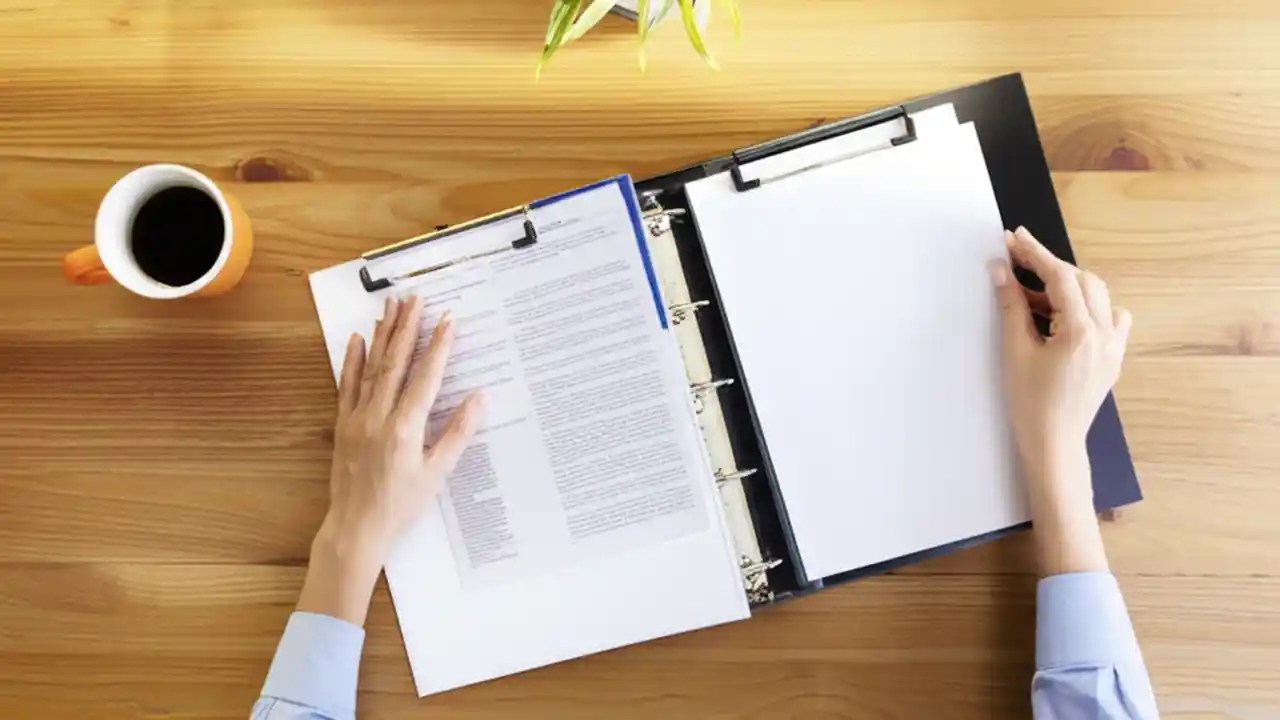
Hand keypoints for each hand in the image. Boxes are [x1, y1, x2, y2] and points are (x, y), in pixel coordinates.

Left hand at [298, 296, 483, 624]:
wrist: (356, 528)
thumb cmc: (401, 506)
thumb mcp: (437, 474)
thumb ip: (458, 433)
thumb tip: (479, 399)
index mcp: (406, 429)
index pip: (425, 377)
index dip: (438, 346)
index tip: (447, 319)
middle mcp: (379, 417)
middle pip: (396, 363)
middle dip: (408, 328)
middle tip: (416, 298)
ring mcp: (357, 418)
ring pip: (372, 368)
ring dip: (383, 335)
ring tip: (391, 307)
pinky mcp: (342, 425)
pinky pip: (347, 385)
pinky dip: (353, 361)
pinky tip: (358, 338)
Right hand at [992, 226, 1131, 574]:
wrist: (1053, 444)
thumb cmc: (1030, 405)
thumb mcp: (1015, 352)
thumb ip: (1012, 306)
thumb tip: (1001, 271)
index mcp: (1082, 332)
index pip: (1061, 277)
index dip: (1035, 254)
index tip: (1014, 239)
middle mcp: (1106, 336)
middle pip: (1083, 281)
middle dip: (1050, 266)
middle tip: (1017, 260)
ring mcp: (1114, 347)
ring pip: (1098, 297)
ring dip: (1068, 286)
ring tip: (1033, 293)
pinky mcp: (1112, 358)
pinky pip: (1110, 318)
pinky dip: (1088, 307)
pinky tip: (1063, 316)